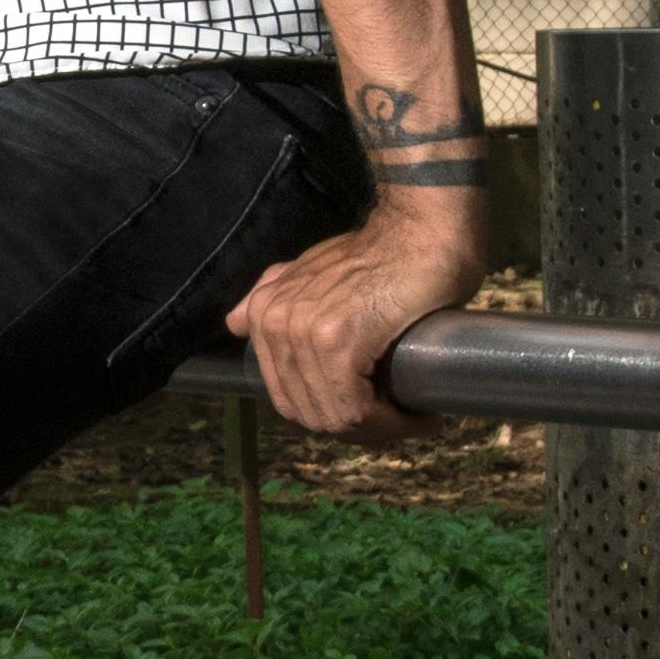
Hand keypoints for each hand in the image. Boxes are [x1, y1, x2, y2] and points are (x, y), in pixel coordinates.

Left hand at [232, 180, 485, 439]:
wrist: (423, 228)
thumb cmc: (383, 253)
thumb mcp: (316, 270)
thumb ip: (276, 293)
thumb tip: (236, 322)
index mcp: (266, 314)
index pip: (288, 397)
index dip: (332, 415)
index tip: (376, 416)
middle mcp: (276, 324)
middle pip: (310, 413)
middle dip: (358, 429)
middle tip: (401, 421)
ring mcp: (304, 332)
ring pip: (335, 417)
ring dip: (380, 430)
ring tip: (415, 418)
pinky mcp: (338, 340)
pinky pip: (354, 409)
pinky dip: (390, 423)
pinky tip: (419, 415)